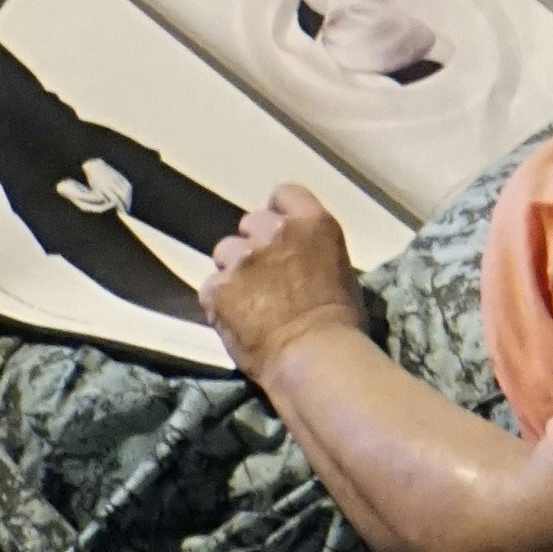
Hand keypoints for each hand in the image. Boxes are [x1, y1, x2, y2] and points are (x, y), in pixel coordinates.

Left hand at [201, 181, 366, 385]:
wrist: (315, 357)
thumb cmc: (341, 323)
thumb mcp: (339, 270)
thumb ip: (312, 250)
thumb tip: (298, 259)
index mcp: (312, 224)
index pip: (285, 194)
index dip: (280, 213)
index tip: (282, 235)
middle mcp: (274, 232)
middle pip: (251, 222)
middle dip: (256, 244)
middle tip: (266, 276)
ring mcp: (242, 260)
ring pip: (226, 252)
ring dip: (235, 270)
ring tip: (248, 300)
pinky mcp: (217, 289)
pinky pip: (211, 287)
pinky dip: (220, 301)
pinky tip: (236, 319)